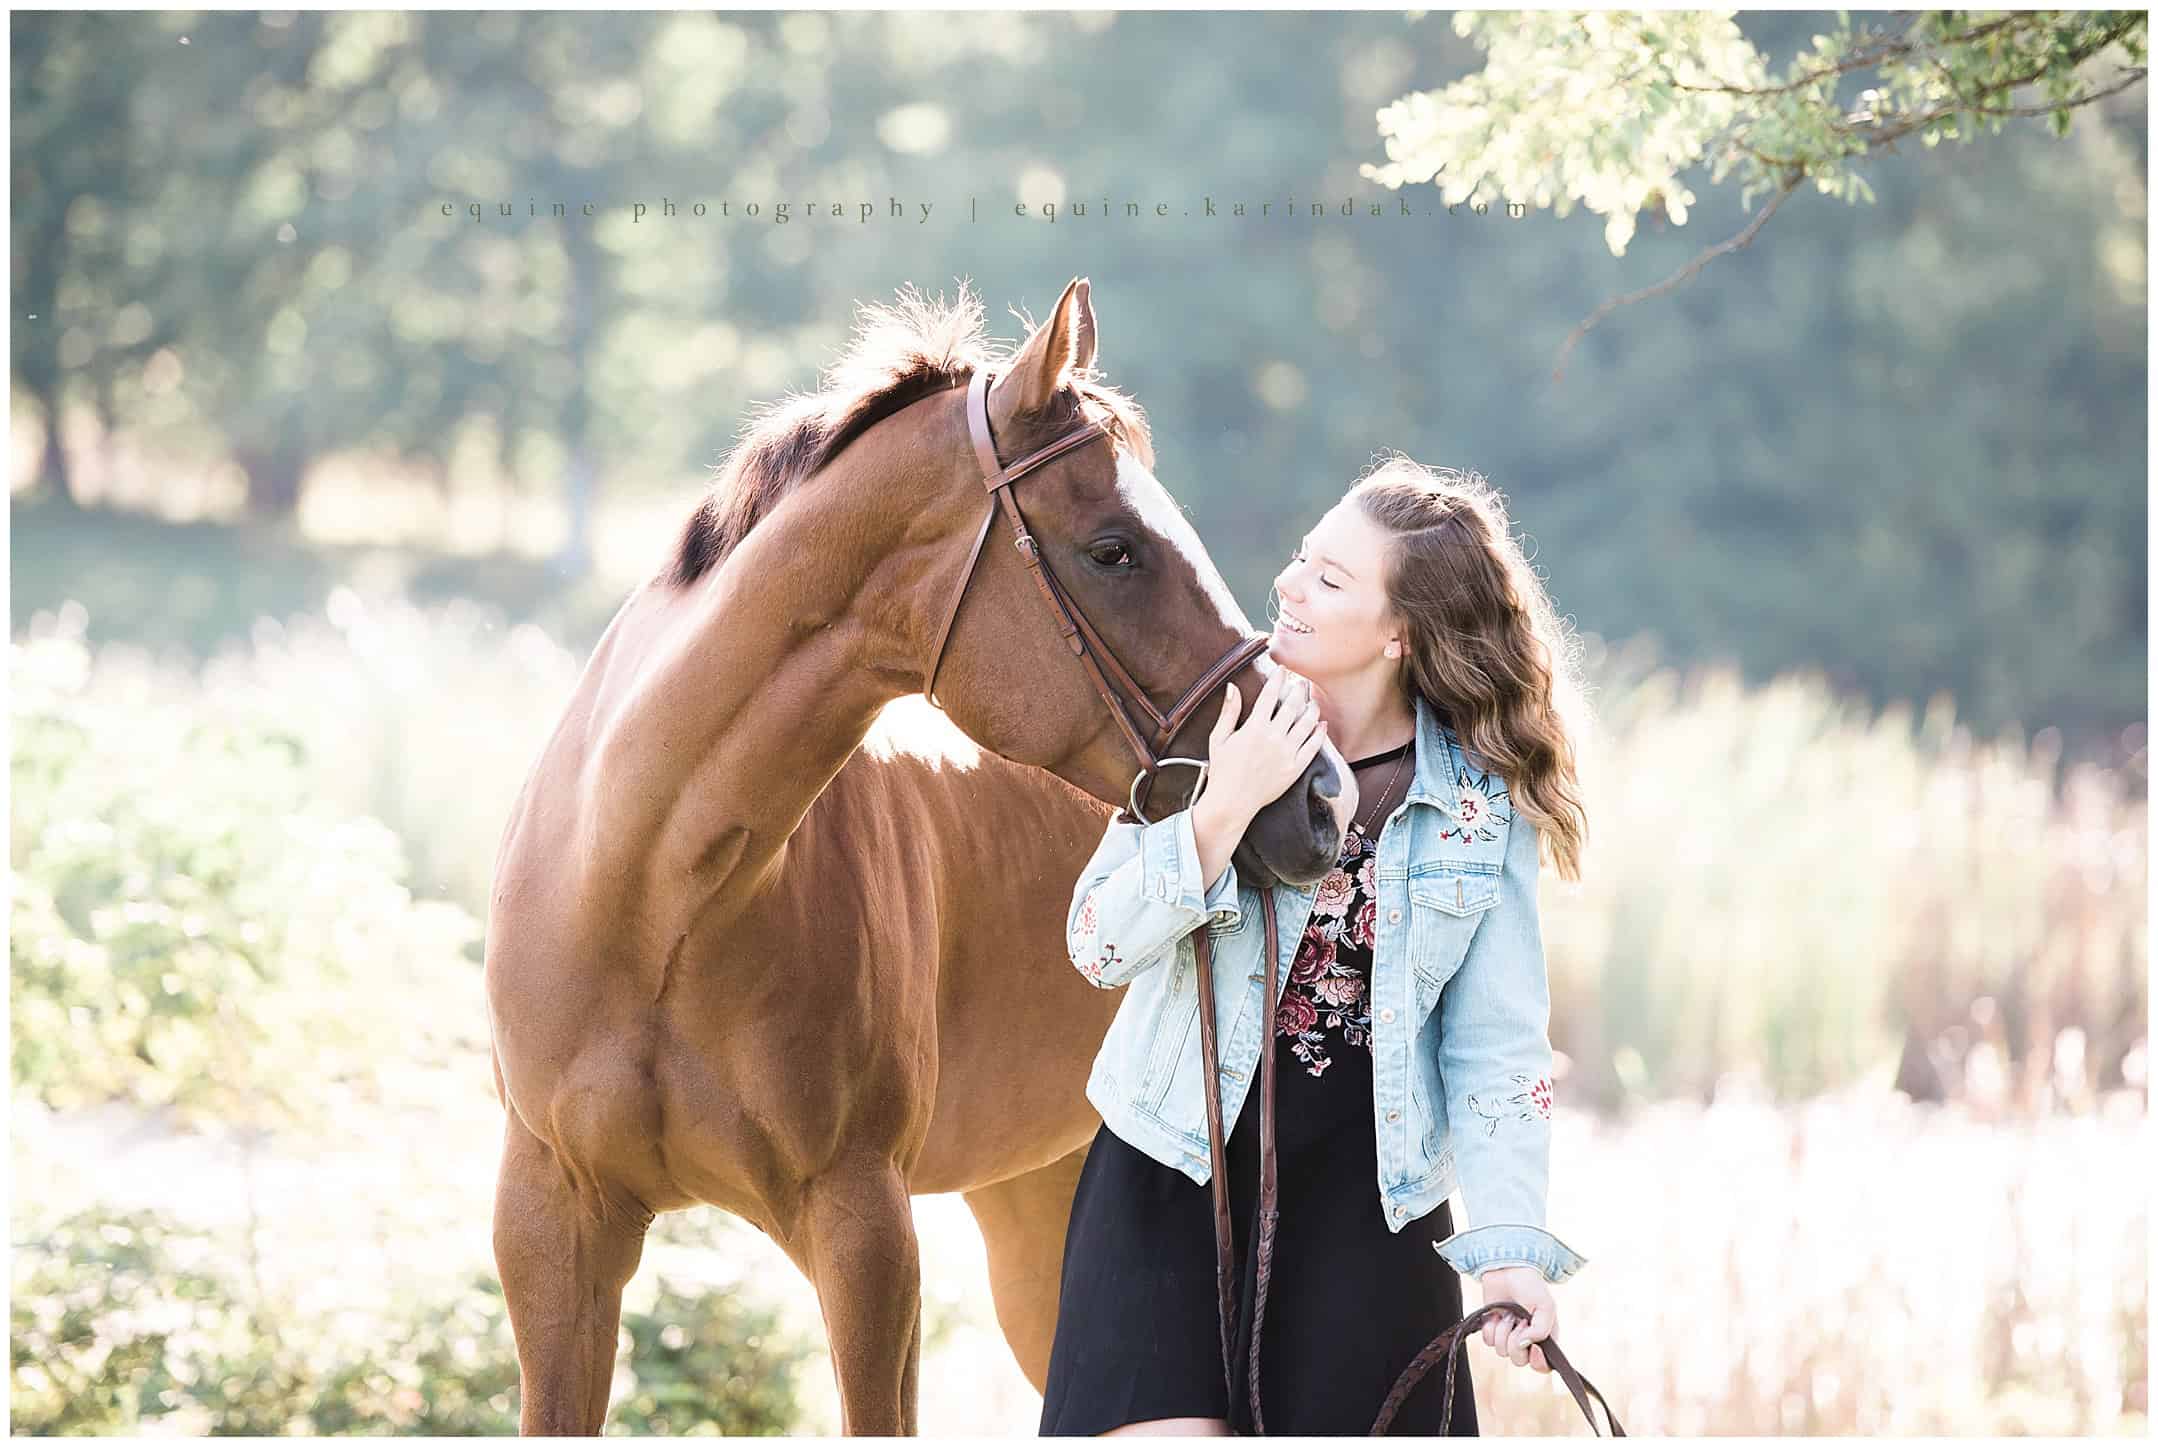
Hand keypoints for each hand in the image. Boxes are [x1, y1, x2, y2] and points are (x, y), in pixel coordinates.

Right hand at [1198, 671, 1327, 820]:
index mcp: (1254, 728)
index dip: (1278, 679)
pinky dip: (1319, 733)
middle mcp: (1274, 738)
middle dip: (1298, 689)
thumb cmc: (1222, 771)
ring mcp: (1287, 753)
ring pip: (1306, 723)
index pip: (1270, 695)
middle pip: (1292, 705)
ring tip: (1312, 700)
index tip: (1282, 670)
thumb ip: (1229, 712)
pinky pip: (1313, 747)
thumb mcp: (1219, 739)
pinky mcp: (1295, 768)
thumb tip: (1232, 687)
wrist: (1232, 804)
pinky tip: (1321, 724)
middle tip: (1301, 682)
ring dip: (1311, 708)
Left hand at [1475, 1266, 1556, 1374]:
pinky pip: (1488, 1342)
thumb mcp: (1546, 1306)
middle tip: (1519, 1322)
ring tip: (1509, 1314)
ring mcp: (1508, 1335)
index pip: (1543, 1366)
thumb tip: (1525, 1345)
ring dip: (1504, 1331)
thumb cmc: (1530, 1285)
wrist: (1506, 1269)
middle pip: (1519, 1361)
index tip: (1533, 1348)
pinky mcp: (1492, 1329)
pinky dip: (1491, 1328)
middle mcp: (1526, 1340)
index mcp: (1544, 1338)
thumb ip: (1541, 1330)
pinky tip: (1497, 1315)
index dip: (1538, 1363)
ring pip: (1501, 1352)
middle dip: (1516, 1342)